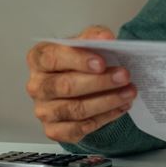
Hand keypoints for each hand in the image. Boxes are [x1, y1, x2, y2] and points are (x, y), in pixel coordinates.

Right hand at [25, 25, 135, 143]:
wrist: (75, 84)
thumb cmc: (76, 61)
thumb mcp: (83, 42)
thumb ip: (93, 36)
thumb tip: (105, 38)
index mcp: (38, 59)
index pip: (53, 59)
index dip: (78, 60)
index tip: (102, 62)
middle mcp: (37, 86)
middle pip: (66, 86)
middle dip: (100, 82)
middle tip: (124, 76)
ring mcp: (43, 110)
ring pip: (75, 110)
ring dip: (106, 101)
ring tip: (128, 92)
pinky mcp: (54, 130)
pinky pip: (79, 128)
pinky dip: (104, 118)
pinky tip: (119, 107)